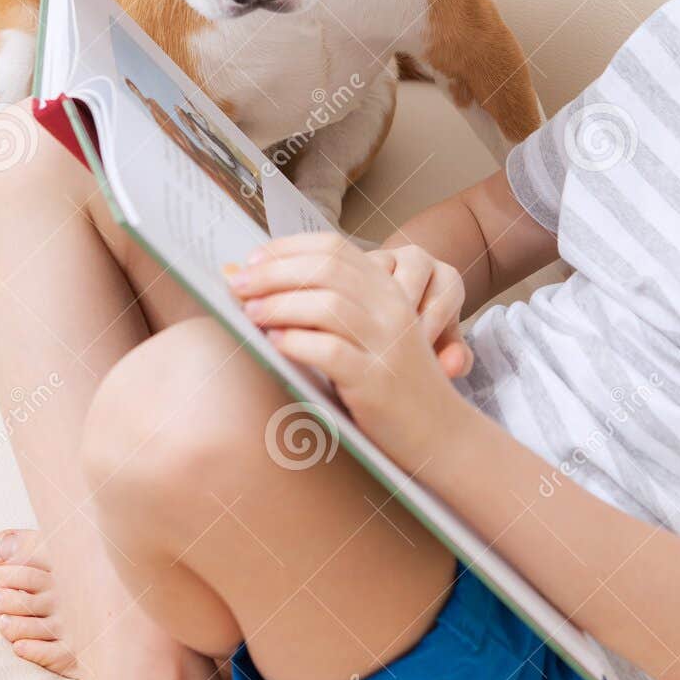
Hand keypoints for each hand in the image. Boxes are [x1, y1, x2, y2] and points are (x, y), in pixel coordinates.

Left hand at [222, 232, 467, 469]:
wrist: (440, 432)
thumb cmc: (390, 382)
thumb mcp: (369, 334)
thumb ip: (326, 305)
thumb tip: (253, 283)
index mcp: (388, 290)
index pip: (333, 248)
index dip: (287, 248)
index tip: (252, 261)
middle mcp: (391, 309)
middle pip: (325, 269)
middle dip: (273, 272)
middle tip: (239, 284)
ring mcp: (386, 344)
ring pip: (327, 305)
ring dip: (280, 305)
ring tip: (251, 313)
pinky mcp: (376, 381)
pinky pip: (330, 352)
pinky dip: (296, 343)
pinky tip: (275, 344)